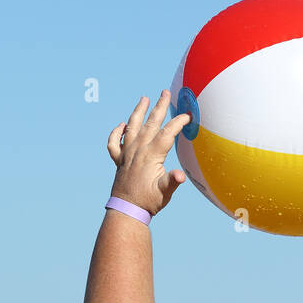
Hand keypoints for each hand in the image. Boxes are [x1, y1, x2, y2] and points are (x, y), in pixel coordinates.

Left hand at [107, 90, 190, 216]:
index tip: (188, 115)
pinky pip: (114, 143)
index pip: (167, 133)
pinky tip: (122, 126)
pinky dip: (117, 133)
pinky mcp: (119, 161)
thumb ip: (172, 181)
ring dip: (138, 112)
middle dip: (160, 107)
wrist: (127, 210)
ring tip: (144, 98)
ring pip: (132, 127)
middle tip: (165, 92)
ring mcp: (127, 154)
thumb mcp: (164, 192)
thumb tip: (180, 176)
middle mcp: (138, 150)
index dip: (178, 122)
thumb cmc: (148, 201)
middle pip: (150, 123)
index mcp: (151, 155)